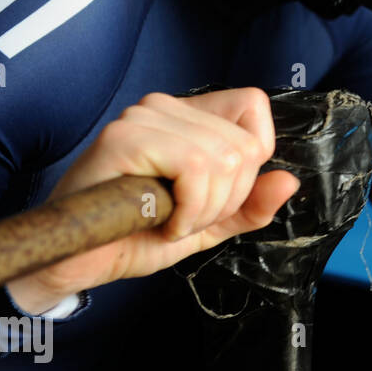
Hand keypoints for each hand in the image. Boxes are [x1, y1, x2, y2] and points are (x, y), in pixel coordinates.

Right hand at [6, 88, 299, 314]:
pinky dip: (188, 211)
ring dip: (204, 211)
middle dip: (226, 201)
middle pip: (245, 146)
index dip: (251, 162)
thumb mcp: (210, 224)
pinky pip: (194, 168)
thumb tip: (290, 182)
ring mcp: (142, 118)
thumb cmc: (136, 234)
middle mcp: (165, 107)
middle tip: (186, 218)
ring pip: (224, 159)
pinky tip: (160, 221)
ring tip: (169, 220)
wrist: (81, 263)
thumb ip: (252, 206)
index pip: (253, 107)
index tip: (215, 196)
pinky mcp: (124, 138)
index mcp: (188, 117)